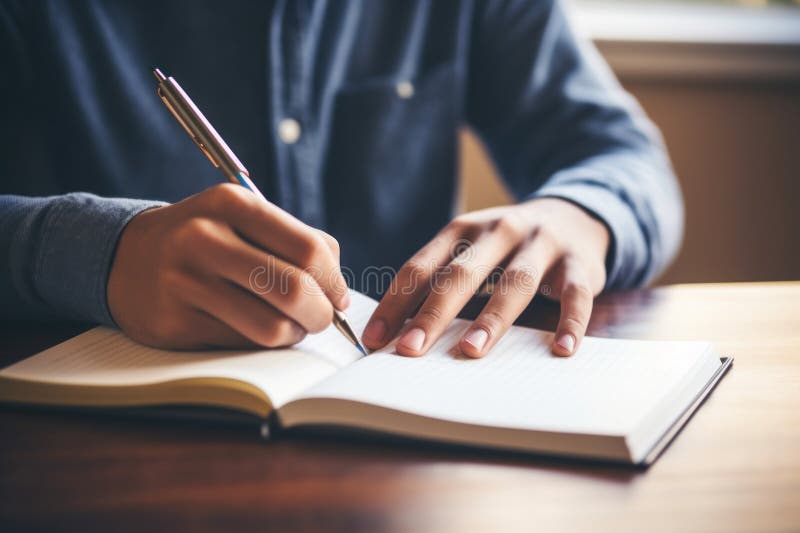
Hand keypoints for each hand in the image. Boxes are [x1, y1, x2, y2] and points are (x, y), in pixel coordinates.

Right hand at [107, 184, 348, 348]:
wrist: (125, 257)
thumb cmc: (206, 238)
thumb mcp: (244, 217)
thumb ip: (298, 239)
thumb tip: (340, 290)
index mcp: (231, 204)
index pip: (309, 249)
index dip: (334, 281)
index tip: (338, 296)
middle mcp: (204, 239)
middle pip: (293, 290)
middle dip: (322, 314)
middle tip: (322, 318)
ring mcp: (184, 283)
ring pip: (271, 327)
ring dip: (294, 334)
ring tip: (291, 325)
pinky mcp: (172, 324)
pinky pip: (242, 345)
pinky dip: (261, 344)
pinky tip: (255, 330)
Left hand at [362, 198, 608, 356]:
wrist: (573, 216)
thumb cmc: (506, 246)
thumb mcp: (471, 250)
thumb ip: (439, 280)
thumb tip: (396, 330)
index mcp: (463, 229)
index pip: (421, 267)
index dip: (395, 302)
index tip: (375, 339)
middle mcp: (500, 231)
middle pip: (462, 274)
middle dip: (433, 313)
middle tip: (410, 348)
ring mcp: (541, 245)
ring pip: (515, 282)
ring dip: (492, 317)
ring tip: (471, 350)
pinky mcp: (580, 263)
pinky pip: (575, 295)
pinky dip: (570, 322)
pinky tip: (560, 349)